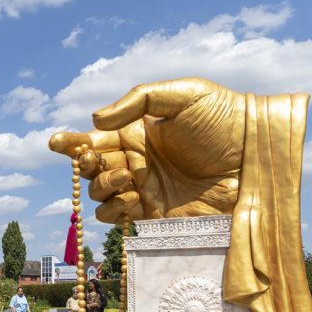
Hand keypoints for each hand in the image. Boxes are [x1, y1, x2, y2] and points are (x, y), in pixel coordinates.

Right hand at [49, 78, 245, 223]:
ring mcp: (143, 189)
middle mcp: (135, 161)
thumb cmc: (226, 120)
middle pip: (89, 167)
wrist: (256, 160)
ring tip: (126, 177)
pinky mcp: (152, 215)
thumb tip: (95, 122)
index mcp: (137, 131)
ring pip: (97, 193)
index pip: (94, 138)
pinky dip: (114, 208)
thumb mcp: (184, 94)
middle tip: (95, 158)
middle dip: (85, 163)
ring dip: (101, 185)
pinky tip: (134, 196)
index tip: (55, 142)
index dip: (70, 141)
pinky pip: (115, 217)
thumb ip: (137, 101)